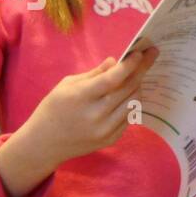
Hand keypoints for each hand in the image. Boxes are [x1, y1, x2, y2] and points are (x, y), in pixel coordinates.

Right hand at [23, 48, 158, 166]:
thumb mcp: (67, 85)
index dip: (130, 65)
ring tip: (136, 76)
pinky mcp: (111, 139)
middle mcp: (96, 115)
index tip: (141, 53)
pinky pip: (129, 117)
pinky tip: (127, 94)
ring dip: (137, 86)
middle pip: (128, 89)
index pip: (113, 79)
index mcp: (81, 97)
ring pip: (133, 103)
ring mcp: (106, 130)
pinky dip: (131, 103)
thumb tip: (115, 62)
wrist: (45, 143)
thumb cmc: (53, 108)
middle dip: (141, 70)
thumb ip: (94, 74)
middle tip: (150, 56)